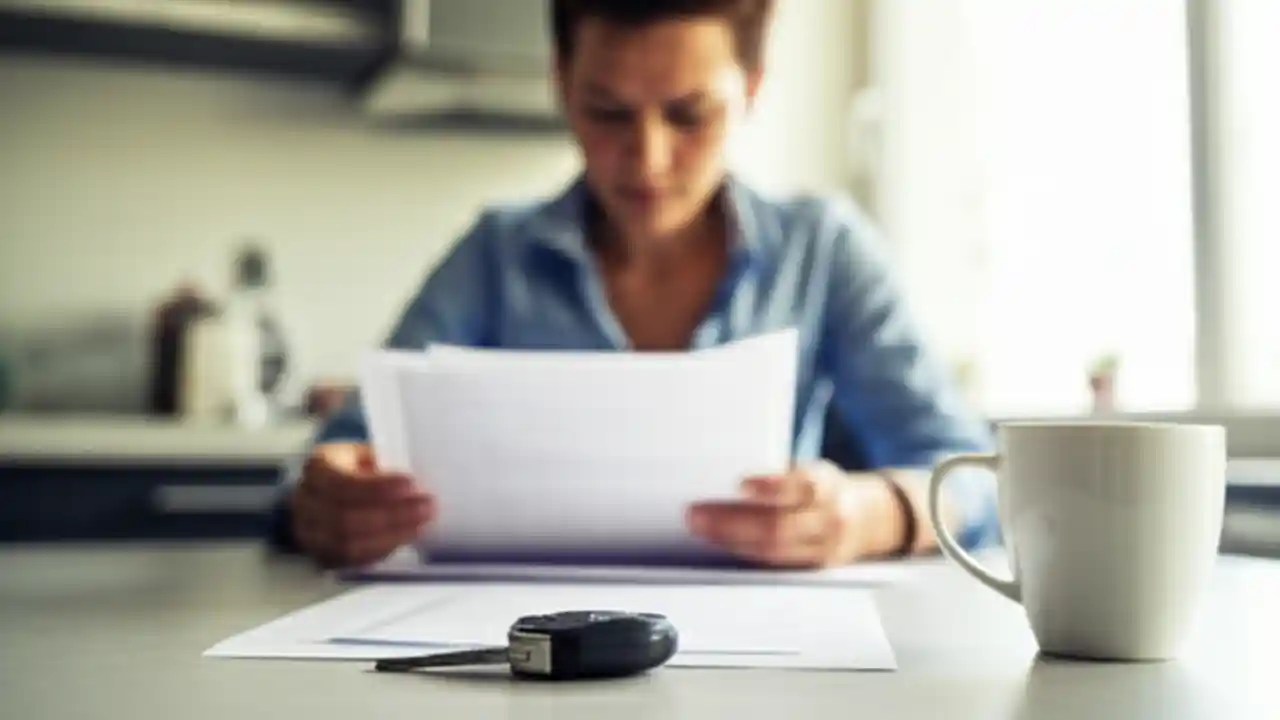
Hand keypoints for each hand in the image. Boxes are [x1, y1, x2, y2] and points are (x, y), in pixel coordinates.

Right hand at [291, 442, 434, 567]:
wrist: (325, 492)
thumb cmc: (352, 469)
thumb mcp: (364, 454)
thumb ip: (382, 465)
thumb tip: (413, 484)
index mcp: (317, 469)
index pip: (343, 483)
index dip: (378, 488)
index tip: (412, 484)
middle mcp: (306, 503)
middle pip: (346, 518)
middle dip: (392, 514)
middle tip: (426, 507)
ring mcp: (310, 534)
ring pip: (349, 544)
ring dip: (391, 535)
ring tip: (421, 523)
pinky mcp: (322, 555)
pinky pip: (353, 561)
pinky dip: (382, 550)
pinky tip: (405, 538)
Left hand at [686, 461, 895, 567]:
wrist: (868, 520)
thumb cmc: (825, 490)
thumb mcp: (813, 473)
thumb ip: (782, 479)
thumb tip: (724, 482)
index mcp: (829, 487)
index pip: (803, 487)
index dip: (773, 487)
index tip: (742, 485)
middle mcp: (830, 520)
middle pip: (780, 526)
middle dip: (733, 521)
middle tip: (696, 514)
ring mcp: (823, 550)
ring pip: (773, 551)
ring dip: (730, 540)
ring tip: (701, 528)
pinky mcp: (812, 571)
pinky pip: (773, 565)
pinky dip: (743, 553)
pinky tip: (720, 544)